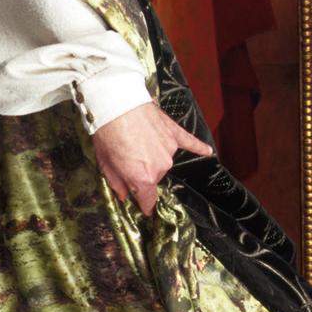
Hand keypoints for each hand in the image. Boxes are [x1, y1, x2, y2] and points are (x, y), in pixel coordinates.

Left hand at [91, 98, 213, 213]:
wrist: (116, 103)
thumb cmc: (107, 133)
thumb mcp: (104, 163)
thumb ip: (116, 183)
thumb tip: (124, 195)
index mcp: (142, 178)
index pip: (148, 200)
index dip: (144, 204)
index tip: (144, 208)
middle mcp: (161, 166)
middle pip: (154, 177)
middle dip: (142, 171)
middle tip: (126, 155)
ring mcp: (170, 149)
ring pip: (164, 160)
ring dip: (153, 154)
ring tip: (137, 139)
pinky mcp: (174, 132)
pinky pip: (190, 142)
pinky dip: (198, 147)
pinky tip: (207, 151)